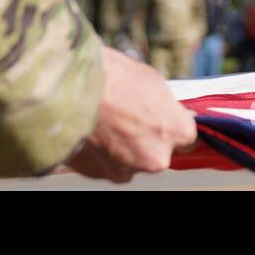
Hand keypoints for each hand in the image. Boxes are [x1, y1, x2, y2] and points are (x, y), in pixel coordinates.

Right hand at [67, 47, 197, 182]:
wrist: (67, 92)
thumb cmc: (112, 78)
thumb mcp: (151, 82)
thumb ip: (164, 106)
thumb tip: (165, 111)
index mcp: (176, 131)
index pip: (187, 137)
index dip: (172, 125)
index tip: (162, 117)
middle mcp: (156, 157)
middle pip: (158, 151)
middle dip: (147, 137)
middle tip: (127, 115)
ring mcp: (127, 170)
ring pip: (131, 161)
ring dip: (123, 147)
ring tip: (105, 120)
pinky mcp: (100, 175)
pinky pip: (108, 165)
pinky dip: (102, 152)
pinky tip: (93, 130)